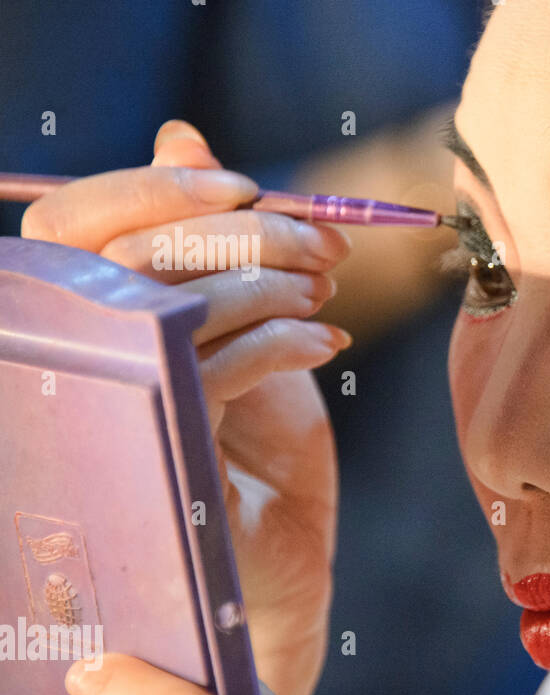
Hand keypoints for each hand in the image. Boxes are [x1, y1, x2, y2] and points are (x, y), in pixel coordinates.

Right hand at [22, 121, 348, 694]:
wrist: (284, 561)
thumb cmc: (258, 443)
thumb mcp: (244, 324)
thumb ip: (208, 238)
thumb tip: (180, 133)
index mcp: (89, 318)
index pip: (76, 221)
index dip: (158, 187)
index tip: (248, 184)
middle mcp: (80, 360)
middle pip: (127, 253)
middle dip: (241, 232)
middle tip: (322, 246)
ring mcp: (114, 412)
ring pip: (168, 303)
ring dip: (267, 281)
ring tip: (323, 296)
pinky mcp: (164, 458)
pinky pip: (213, 369)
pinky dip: (281, 340)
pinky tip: (328, 345)